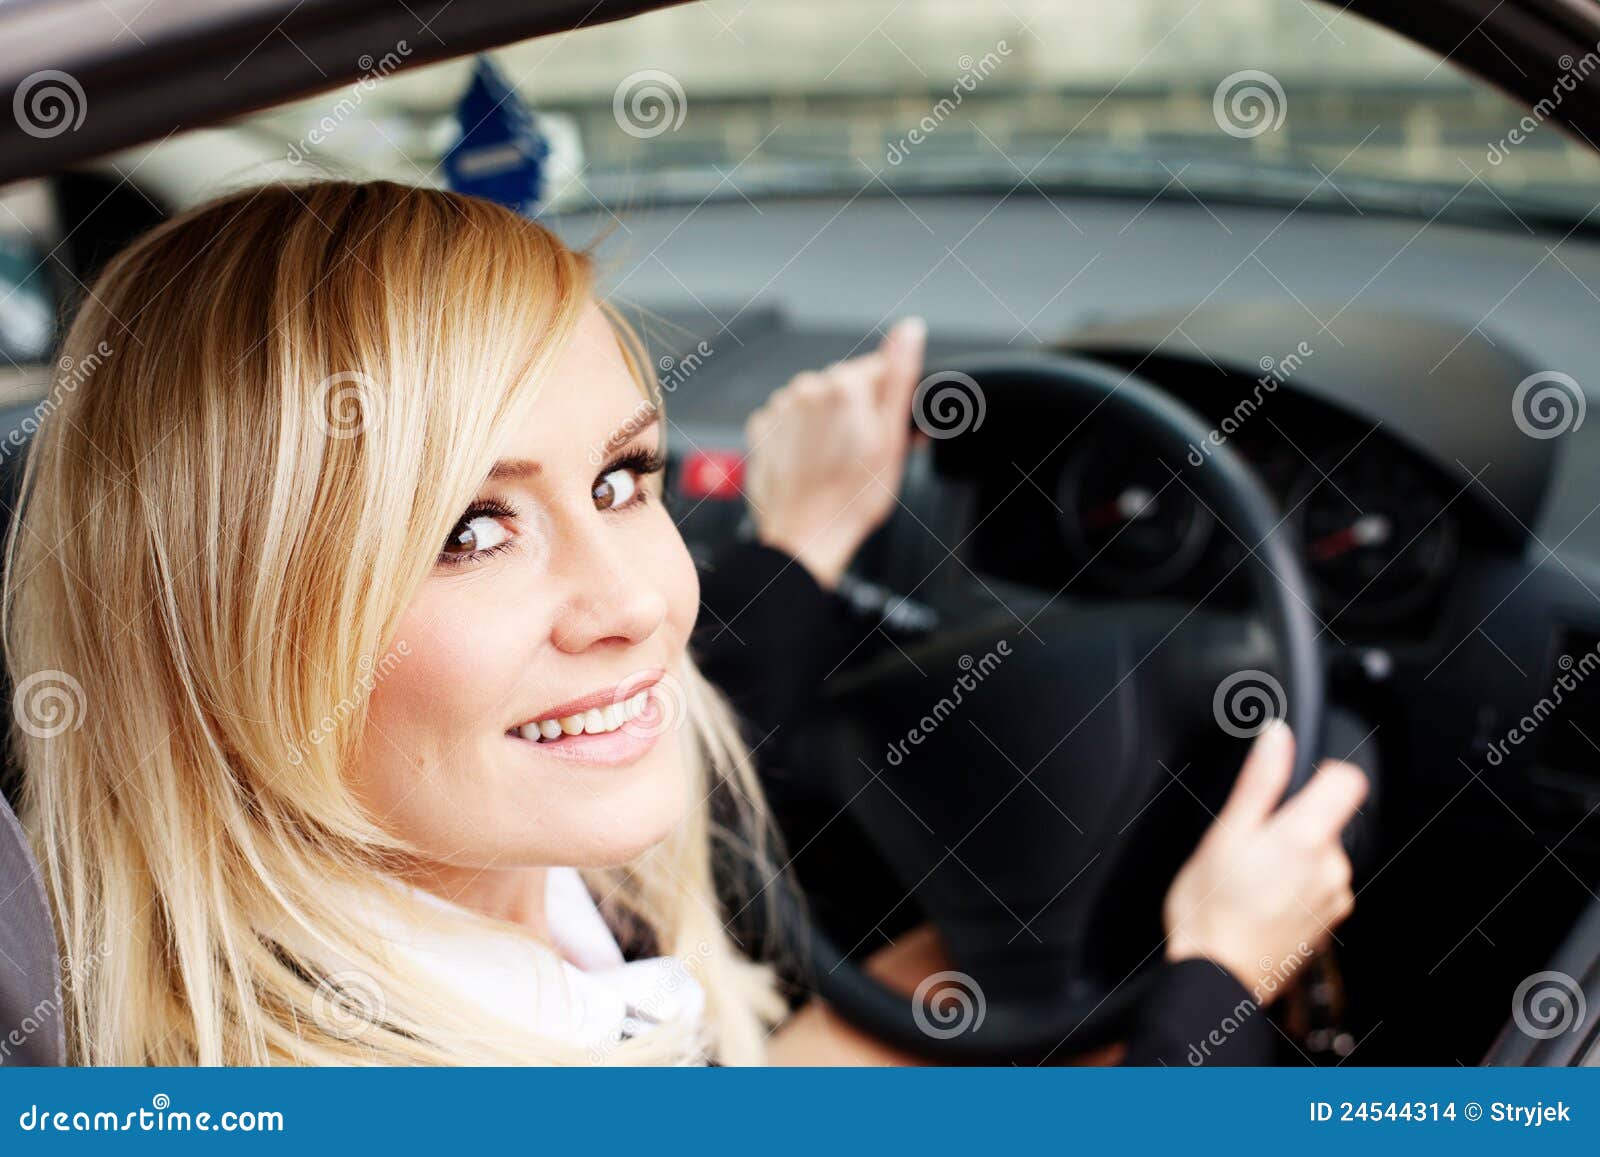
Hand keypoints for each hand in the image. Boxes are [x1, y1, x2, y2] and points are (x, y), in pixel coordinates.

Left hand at [743, 317, 926, 588]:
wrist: (805, 537)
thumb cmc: (850, 498)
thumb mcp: (891, 437)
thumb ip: (901, 375)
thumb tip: (910, 330)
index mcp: (843, 385)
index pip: (880, 370)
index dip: (892, 402)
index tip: (892, 429)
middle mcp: (807, 389)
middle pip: (847, 387)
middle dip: (860, 412)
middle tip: (867, 455)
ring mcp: (780, 409)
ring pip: (818, 404)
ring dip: (830, 425)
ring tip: (837, 464)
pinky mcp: (762, 429)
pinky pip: (791, 422)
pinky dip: (802, 437)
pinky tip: (813, 463)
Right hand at [1162, 720, 1366, 1004]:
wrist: (1216, 979)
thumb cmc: (1211, 912)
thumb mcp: (1224, 835)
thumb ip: (1259, 782)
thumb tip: (1277, 737)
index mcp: (1306, 838)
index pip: (1347, 780)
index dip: (1321, 770)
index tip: (1291, 782)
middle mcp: (1332, 867)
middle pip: (1327, 817)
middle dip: (1290, 821)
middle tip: (1245, 845)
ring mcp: (1334, 897)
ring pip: (1319, 852)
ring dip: (1291, 856)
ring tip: (1248, 878)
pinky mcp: (1328, 921)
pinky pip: (1317, 884)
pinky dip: (1294, 884)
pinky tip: (1259, 899)